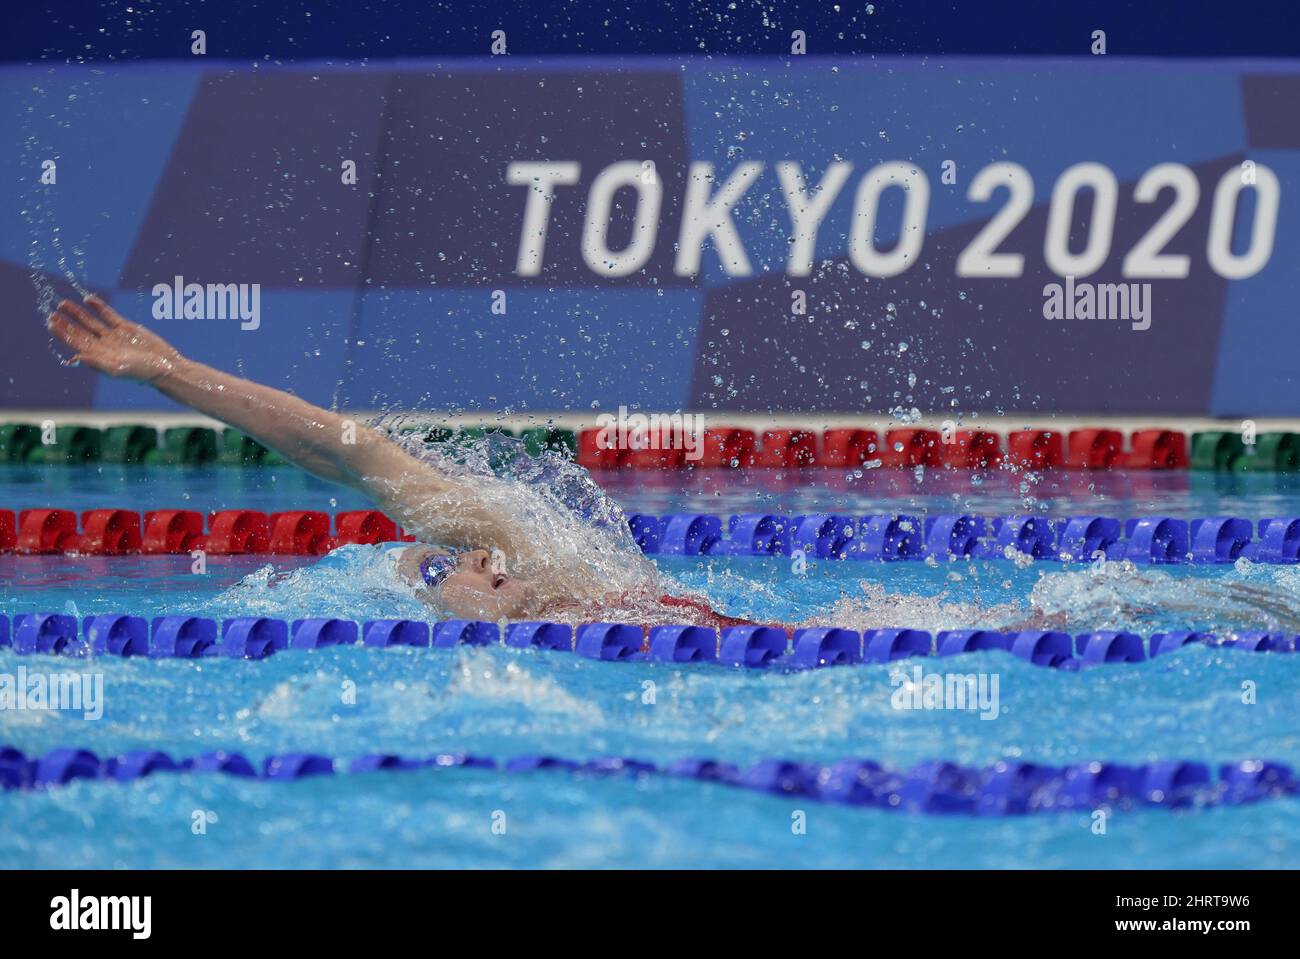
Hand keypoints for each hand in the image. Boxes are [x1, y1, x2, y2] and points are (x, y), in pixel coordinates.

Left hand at [48, 295, 183, 381]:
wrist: (163, 365)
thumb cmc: (140, 372)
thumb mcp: (116, 368)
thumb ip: (96, 363)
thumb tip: (75, 357)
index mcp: (98, 356)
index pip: (75, 343)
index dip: (63, 333)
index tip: (51, 323)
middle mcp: (103, 345)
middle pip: (80, 331)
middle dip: (66, 323)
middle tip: (52, 313)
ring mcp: (113, 336)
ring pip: (90, 321)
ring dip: (77, 312)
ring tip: (63, 303)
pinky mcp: (125, 328)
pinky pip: (108, 314)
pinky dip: (98, 307)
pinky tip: (87, 299)